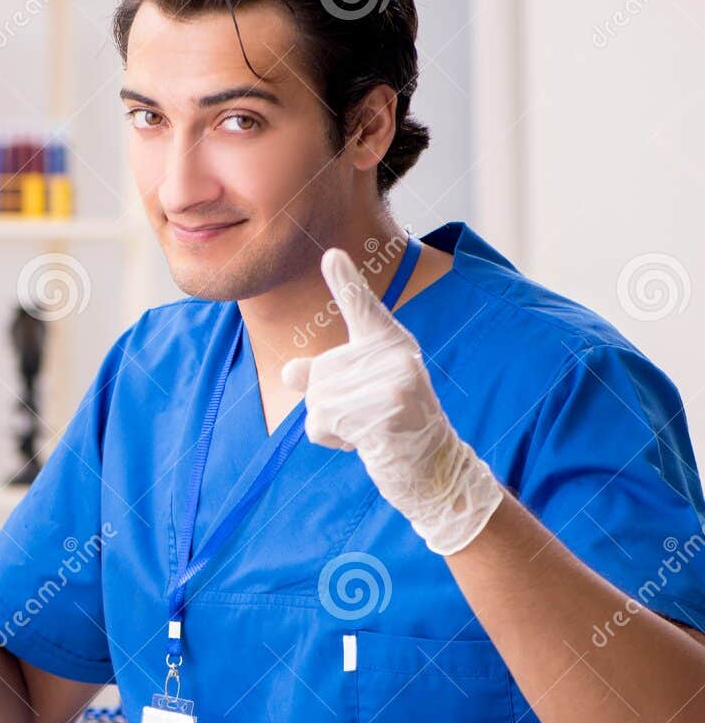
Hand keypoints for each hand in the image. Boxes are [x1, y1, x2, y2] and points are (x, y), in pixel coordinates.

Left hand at [280, 247, 502, 554]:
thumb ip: (324, 379)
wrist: (432, 468)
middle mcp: (394, 356)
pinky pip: (321, 424)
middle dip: (327, 407)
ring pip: (316, 403)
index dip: (346, 281)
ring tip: (370, 432)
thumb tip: (290, 371)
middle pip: (319, 376)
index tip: (331, 254)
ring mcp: (393, 382)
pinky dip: (332, 440)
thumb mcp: (357, 395)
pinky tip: (366, 444)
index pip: (363, 309)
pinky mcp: (386, 411)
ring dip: (330, 427)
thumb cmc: (392, 427)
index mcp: (390, 345)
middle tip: (369, 419)